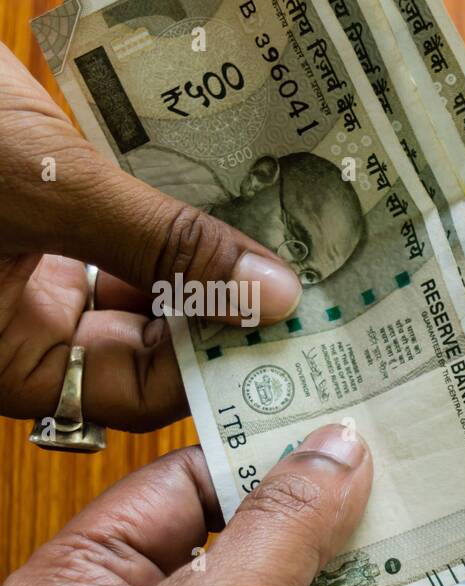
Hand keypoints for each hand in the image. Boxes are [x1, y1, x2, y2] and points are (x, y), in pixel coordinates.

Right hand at [0, 41, 301, 431]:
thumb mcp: (44, 186)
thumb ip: (159, 245)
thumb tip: (272, 295)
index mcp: (4, 359)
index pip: (141, 391)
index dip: (218, 364)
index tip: (293, 331)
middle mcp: (17, 328)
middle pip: (150, 344)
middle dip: (221, 311)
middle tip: (307, 287)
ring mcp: (25, 272)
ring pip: (139, 290)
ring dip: (202, 264)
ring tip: (279, 242)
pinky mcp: (34, 220)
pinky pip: (118, 239)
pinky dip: (166, 224)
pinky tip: (223, 202)